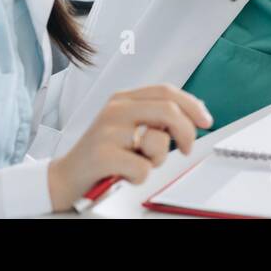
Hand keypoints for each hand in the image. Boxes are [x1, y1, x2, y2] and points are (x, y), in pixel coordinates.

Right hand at [47, 84, 212, 211]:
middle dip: (186, 131)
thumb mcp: (128, 127)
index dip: (192, 104)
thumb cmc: (103, 154)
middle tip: (185, 148)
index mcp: (123, 99)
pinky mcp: (102, 155)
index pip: (166, 91)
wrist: (64, 179)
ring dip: (157, 159)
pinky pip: (143, 167)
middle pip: (168, 110)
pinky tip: (124, 175)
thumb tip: (195, 114)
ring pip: (158, 141)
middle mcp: (115, 109)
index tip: (206, 120)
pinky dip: (140, 177)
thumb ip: (156, 117)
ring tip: (139, 162)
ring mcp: (107, 131)